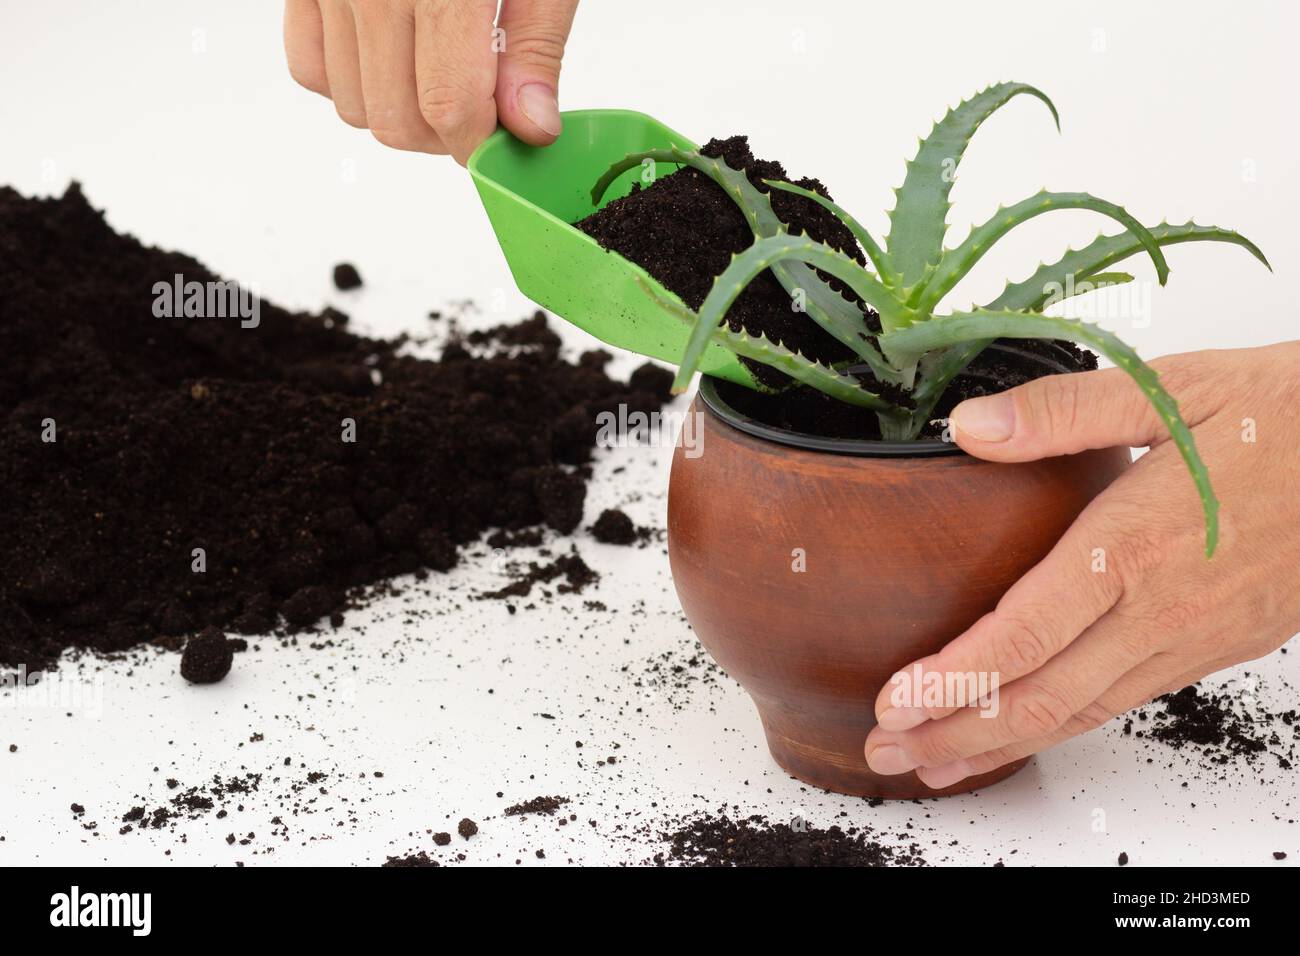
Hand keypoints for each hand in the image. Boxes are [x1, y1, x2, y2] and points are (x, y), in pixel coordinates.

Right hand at [283, 0, 578, 163]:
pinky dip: (351, 79)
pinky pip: (309, 64)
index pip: (448, 106)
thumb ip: (534, 44)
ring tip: (442, 75)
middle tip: (482, 109)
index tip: (504, 144)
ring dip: (400, 112)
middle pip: (395, 118)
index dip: (479, 145)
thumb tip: (530, 126)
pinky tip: (395, 55)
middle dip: (445, 135)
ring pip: (351, 104)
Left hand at [864, 342, 1299, 788]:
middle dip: (955, 732)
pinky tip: (1020, 730)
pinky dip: (1060, 727)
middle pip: (1042, 697)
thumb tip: (968, 426)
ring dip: (999, 743)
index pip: (1027, 636)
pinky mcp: (1211, 649)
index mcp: (1136, 546)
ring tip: (931, 760)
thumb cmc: (1280, 416)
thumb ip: (1064, 410)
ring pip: (1081, 714)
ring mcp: (1189, 640)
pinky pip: (1121, 702)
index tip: (895, 702)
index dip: (955, 679)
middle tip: (885, 749)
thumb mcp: (1170, 388)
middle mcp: (1161, 610)